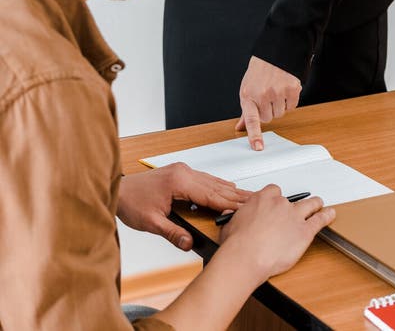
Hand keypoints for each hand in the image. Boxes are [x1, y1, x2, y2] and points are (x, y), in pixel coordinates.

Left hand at [117, 164, 249, 249]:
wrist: (119, 190)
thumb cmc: (131, 203)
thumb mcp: (151, 222)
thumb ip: (172, 233)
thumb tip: (189, 243)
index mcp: (179, 181)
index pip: (210, 194)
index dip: (229, 203)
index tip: (246, 207)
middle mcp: (183, 172)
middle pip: (215, 185)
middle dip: (235, 195)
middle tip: (255, 200)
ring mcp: (182, 170)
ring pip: (211, 181)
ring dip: (228, 190)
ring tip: (246, 196)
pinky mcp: (180, 172)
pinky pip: (204, 179)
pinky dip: (217, 186)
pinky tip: (226, 190)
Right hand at [220, 185, 334, 280]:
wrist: (246, 256)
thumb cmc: (237, 243)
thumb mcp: (230, 224)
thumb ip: (235, 217)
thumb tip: (230, 215)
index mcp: (263, 199)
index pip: (274, 192)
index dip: (275, 200)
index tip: (274, 206)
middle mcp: (280, 204)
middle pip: (293, 199)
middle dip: (294, 204)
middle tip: (294, 209)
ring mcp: (294, 216)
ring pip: (310, 205)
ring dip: (315, 204)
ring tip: (319, 204)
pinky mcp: (304, 231)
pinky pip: (319, 220)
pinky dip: (326, 216)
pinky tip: (330, 214)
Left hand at [235, 56, 301, 149]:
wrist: (274, 53)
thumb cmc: (258, 73)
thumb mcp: (247, 89)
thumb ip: (246, 111)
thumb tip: (239, 128)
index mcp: (248, 95)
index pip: (251, 119)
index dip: (254, 134)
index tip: (258, 147)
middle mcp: (263, 94)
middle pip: (268, 118)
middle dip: (268, 110)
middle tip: (266, 96)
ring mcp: (278, 91)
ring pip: (280, 113)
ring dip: (279, 105)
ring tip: (275, 90)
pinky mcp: (292, 88)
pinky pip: (292, 106)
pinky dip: (290, 100)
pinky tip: (285, 88)